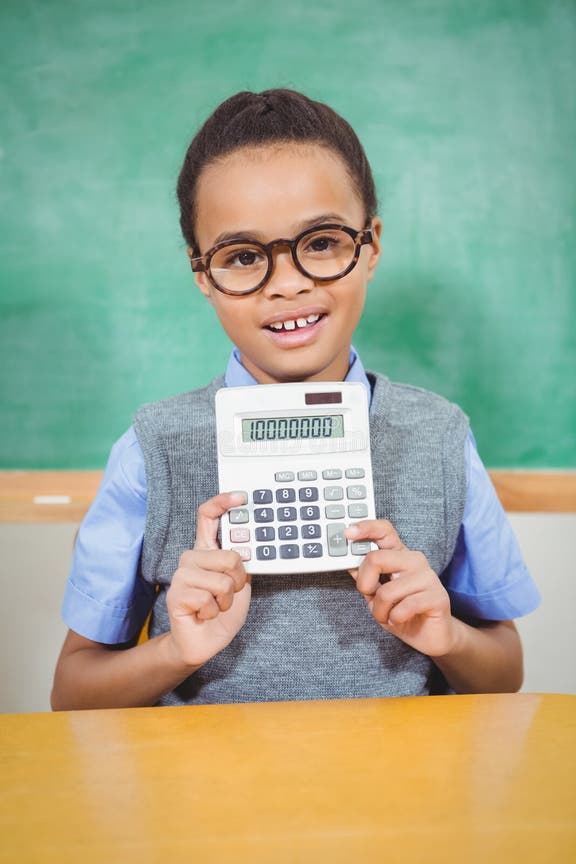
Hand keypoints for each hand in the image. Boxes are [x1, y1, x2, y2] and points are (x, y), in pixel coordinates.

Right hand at [165, 492, 251, 669]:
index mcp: (207, 550)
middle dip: (238, 580)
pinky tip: (204, 614)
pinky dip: (214, 611)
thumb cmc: (221, 610)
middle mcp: (191, 558)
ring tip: (216, 605)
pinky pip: (209, 599)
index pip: (208, 516)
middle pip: (230, 556)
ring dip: (226, 600)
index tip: (240, 496)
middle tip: (228, 594)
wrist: (205, 641)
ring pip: (222, 581)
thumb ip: (241, 561)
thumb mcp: (240, 582)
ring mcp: (181, 575)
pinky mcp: (176, 594)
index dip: (223, 502)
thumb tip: (248, 541)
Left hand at [345, 520, 458, 657]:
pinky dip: (394, 619)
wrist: (430, 636)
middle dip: (364, 584)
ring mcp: (428, 577)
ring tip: (388, 615)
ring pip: (386, 591)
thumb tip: (347, 560)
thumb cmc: (401, 611)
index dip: (365, 528)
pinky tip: (400, 619)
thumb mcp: (376, 593)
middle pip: (376, 558)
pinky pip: (403, 608)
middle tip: (371, 597)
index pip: (384, 531)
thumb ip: (365, 576)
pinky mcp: (437, 597)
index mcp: (399, 554)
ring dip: (380, 611)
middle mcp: (414, 560)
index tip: (347, 533)